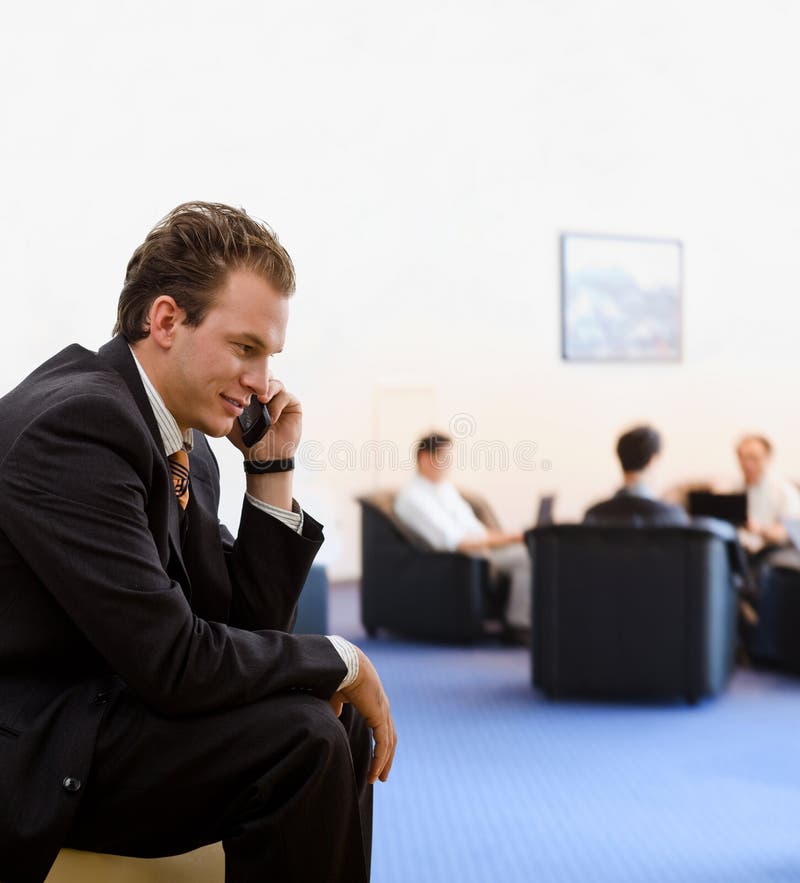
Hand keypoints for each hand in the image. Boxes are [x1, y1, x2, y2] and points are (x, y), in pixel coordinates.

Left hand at [227, 372, 302, 460]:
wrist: (264, 456)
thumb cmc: (247, 439)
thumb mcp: (232, 420)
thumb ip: (227, 405)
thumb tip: (218, 388)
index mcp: (252, 393)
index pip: (251, 376)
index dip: (245, 375)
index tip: (237, 381)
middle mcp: (267, 393)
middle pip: (265, 374)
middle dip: (259, 378)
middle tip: (250, 385)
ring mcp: (280, 398)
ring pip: (276, 383)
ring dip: (269, 390)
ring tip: (262, 401)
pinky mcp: (292, 404)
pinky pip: (286, 396)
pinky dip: (277, 405)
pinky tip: (271, 417)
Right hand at [329, 649, 395, 783]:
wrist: (344, 663)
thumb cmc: (339, 675)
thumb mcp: (337, 696)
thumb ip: (337, 707)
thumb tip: (335, 717)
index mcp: (374, 701)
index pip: (382, 727)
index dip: (380, 744)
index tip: (374, 759)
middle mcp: (382, 707)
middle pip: (390, 738)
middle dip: (386, 757)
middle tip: (381, 775)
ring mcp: (383, 711)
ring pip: (388, 743)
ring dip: (384, 762)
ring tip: (377, 779)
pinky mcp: (379, 715)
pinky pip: (383, 743)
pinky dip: (380, 759)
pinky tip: (374, 773)